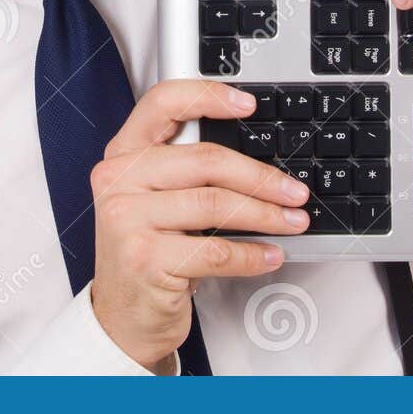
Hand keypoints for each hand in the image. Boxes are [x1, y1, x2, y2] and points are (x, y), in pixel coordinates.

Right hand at [89, 78, 310, 370]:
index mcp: (123, 155)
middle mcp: (119, 180)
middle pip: (206, 160)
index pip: (162, 104)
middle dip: (261, 177)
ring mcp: (127, 219)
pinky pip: (216, 250)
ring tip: (293, 222)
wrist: (121, 317)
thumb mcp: (154, 201)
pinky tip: (270, 254)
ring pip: (216, 205)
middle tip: (294, 191)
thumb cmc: (147, 252)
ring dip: (266, 215)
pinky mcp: (145, 259)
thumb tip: (259, 160)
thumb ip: (185, 171)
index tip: (249, 105)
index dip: (208, 96)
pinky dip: (252, 254)